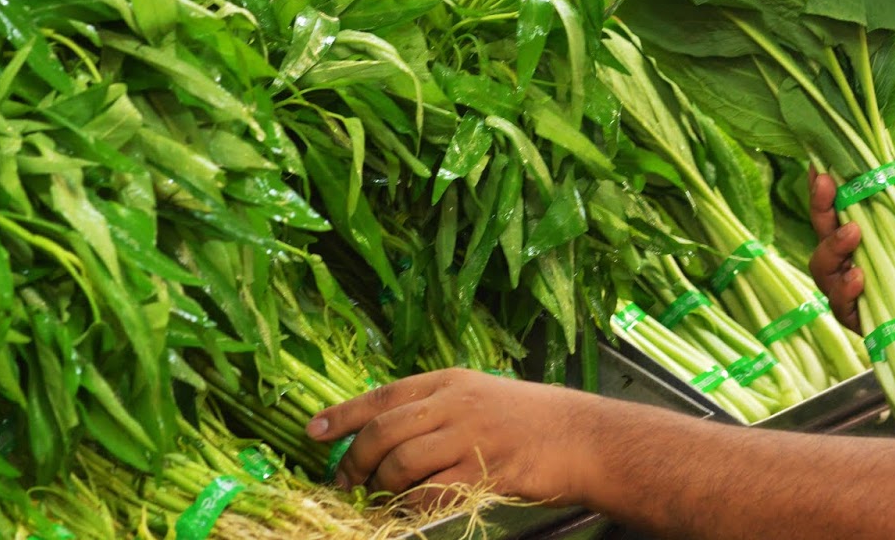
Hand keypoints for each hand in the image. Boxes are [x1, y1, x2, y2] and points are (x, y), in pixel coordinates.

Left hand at [306, 369, 603, 506]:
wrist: (581, 437)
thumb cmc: (533, 418)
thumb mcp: (482, 395)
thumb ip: (438, 408)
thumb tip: (388, 433)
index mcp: (449, 380)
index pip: (382, 395)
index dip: (342, 414)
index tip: (313, 432)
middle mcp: (453, 403)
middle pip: (382, 430)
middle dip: (353, 461)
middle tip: (343, 482)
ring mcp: (467, 436)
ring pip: (399, 464)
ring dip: (380, 487)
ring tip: (377, 500)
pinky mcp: (481, 471)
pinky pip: (428, 494)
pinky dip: (409, 508)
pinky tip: (407, 514)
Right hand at [807, 171, 894, 331]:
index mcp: (859, 233)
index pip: (833, 208)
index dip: (821, 189)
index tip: (820, 168)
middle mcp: (846, 259)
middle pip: (820, 233)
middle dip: (820, 207)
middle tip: (827, 186)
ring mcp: (847, 289)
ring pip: (822, 268)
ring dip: (832, 246)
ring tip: (852, 232)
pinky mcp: (856, 318)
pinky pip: (841, 305)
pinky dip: (846, 289)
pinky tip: (858, 277)